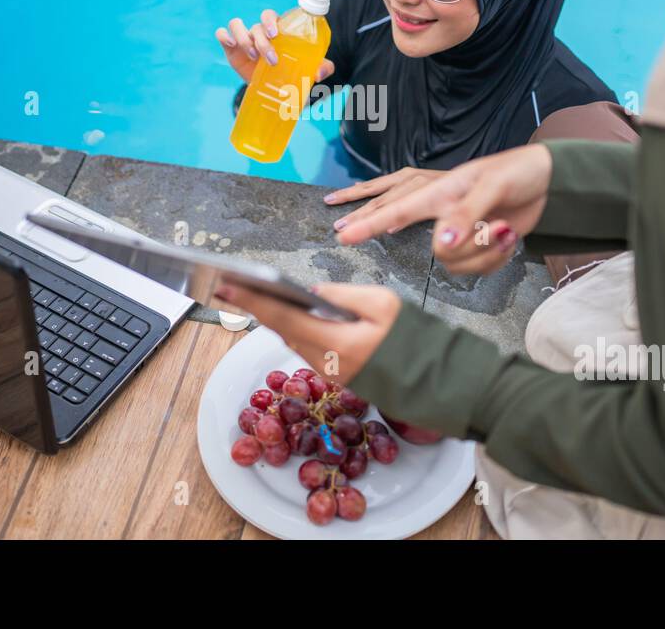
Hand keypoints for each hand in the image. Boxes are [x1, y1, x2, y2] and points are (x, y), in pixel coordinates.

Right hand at [215, 9, 333, 84]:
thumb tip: (322, 72)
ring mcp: (244, 39)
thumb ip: (322, 67)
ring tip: (253, 56)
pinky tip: (230, 45)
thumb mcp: (307, 70)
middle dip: (262, 40)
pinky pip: (222, 34)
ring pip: (237, 26)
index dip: (271, 21)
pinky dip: (224, 36)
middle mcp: (259, 32)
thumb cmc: (291, 73)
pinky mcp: (230, 49)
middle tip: (271, 59)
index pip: (270, 16)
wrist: (272, 90)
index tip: (275, 34)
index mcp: (276, 31)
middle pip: (256, 25)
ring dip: (244, 39)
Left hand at [215, 281, 400, 384]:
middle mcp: (327, 363)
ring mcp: (331, 373)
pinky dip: (294, 330)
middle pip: (283, 331)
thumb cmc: (415, 340)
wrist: (435, 380)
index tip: (229, 286)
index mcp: (338, 343)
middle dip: (260, 308)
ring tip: (256, 295)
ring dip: (276, 319)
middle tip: (237, 285)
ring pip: (293, 340)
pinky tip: (289, 314)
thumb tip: (313, 292)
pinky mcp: (337, 375)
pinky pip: (307, 348)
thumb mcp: (383, 304)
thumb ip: (344, 295)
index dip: (254, 301)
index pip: (284, 319)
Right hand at [335, 143, 552, 274]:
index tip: (343, 232)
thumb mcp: (493, 188)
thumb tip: (441, 245)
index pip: (397, 207)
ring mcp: (458, 227)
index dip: (369, 221)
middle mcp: (443, 208)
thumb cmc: (518, 172)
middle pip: (399, 219)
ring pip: (448, 258)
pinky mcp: (475, 244)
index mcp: (442, 189)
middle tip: (345, 229)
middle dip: (377, 223)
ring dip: (481, 253)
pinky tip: (507, 240)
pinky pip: (472, 267)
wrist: (549, 181)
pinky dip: (493, 259)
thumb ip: (464, 216)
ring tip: (503, 230)